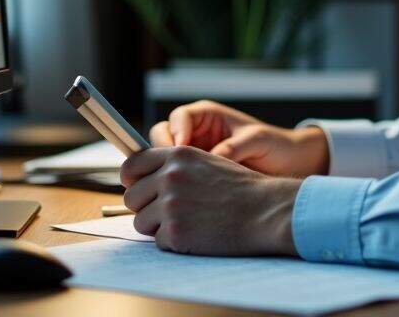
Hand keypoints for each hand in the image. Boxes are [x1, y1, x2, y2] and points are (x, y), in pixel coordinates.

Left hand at [121, 145, 300, 255]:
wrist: (267, 211)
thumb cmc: (242, 189)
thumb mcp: (207, 161)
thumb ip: (175, 165)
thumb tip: (143, 179)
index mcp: (177, 155)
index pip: (131, 166)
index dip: (132, 181)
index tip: (139, 189)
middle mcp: (170, 176)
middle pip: (132, 197)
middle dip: (147, 207)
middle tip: (172, 212)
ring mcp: (171, 204)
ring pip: (141, 221)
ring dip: (159, 227)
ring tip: (190, 222)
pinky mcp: (175, 232)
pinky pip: (159, 241)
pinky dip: (176, 242)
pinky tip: (199, 234)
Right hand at [149, 100, 329, 177]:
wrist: (289, 164)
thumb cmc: (276, 145)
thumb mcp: (257, 141)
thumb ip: (234, 146)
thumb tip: (212, 158)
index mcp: (207, 116)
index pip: (177, 118)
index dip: (174, 134)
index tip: (181, 151)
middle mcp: (195, 133)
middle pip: (161, 138)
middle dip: (162, 155)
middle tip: (172, 174)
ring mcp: (193, 155)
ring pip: (163, 162)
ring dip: (165, 174)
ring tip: (176, 190)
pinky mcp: (194, 176)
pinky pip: (175, 179)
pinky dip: (175, 188)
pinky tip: (183, 200)